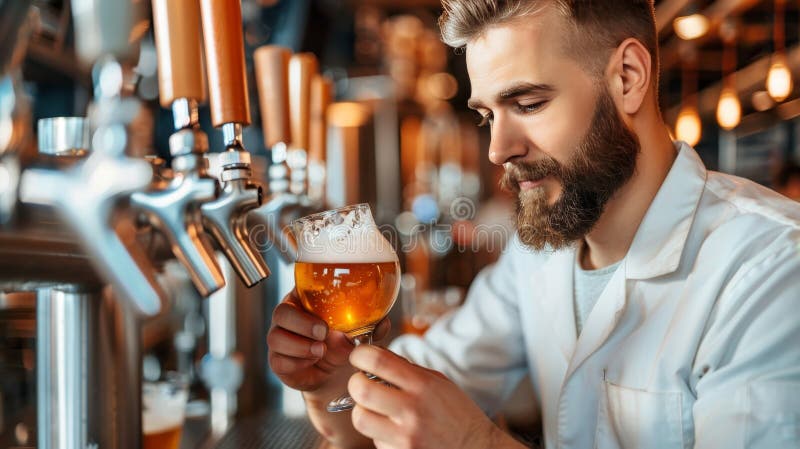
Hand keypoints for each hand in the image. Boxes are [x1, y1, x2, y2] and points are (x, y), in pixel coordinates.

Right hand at [267, 289, 389, 394]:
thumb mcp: (358, 333)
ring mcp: (279, 338)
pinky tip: (312, 361)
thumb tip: (381, 323)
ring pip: (276, 337)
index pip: (297, 288)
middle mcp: (288, 317)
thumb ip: (370, 327)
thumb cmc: (342, 344)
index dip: (306, 294)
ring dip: (301, 346)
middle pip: (281, 312)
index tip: (324, 306)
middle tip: (323, 332)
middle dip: (302, 323)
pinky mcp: (277, 361)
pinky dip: (297, 362)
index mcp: (305, 300)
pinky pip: (278, 360)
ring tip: (321, 351)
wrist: (333, 374)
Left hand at [348, 345, 513, 448]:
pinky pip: (376, 440)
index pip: (377, 360)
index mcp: (423, 385)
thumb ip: (408, 370)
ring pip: (361, 419)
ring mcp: (406, 437)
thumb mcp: (438, 382)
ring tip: (375, 410)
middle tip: (362, 384)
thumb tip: (376, 356)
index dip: (360, 355)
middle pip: (361, 391)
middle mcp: (412, 410)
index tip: (359, 357)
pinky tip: (394, 431)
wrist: (477, 448)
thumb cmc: (458, 413)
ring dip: (363, 411)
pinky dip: (380, 434)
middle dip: (355, 384)